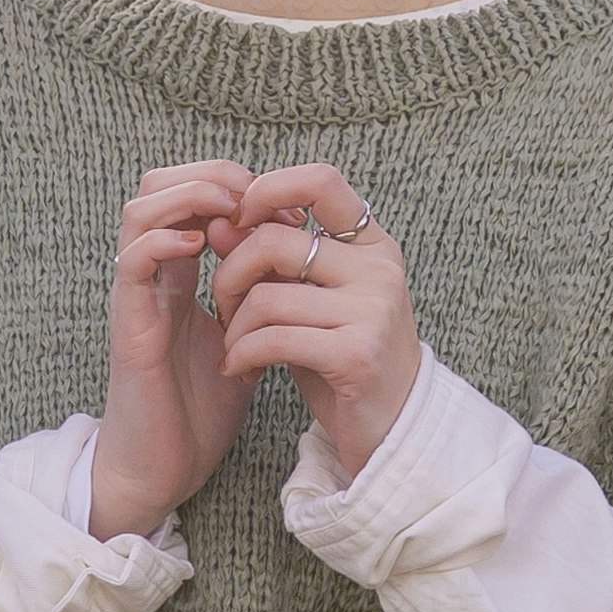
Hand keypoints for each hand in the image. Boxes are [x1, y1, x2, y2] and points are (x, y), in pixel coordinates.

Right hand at [90, 159, 257, 538]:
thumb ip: (258, 299)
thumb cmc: (200, 409)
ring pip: (140, 210)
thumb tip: (299, 262)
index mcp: (179, 275)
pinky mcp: (128, 325)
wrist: (164, 469)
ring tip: (232, 211)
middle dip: (212, 176)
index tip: (285, 209)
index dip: (237, 186)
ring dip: (189, 196)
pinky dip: (163, 240)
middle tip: (258, 199)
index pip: (193, 196)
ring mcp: (136, 296)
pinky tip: (199, 247)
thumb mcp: (243, 340)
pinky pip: (133, 261)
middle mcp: (153, 276)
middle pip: (160, 185)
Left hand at [211, 158, 422, 470]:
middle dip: (230, 275)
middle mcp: (379, 270)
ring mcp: (373, 310)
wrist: (393, 430)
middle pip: (275, 242)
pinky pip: (272, 338)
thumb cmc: (343, 361)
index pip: (320, 180)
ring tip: (235, 348)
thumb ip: (272, 263)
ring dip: (234, 326)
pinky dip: (242, 354)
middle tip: (224, 310)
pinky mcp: (356, 354)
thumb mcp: (308, 303)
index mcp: (373, 246)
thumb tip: (219, 223)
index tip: (239, 221)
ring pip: (266, 295)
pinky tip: (242, 369)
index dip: (267, 189)